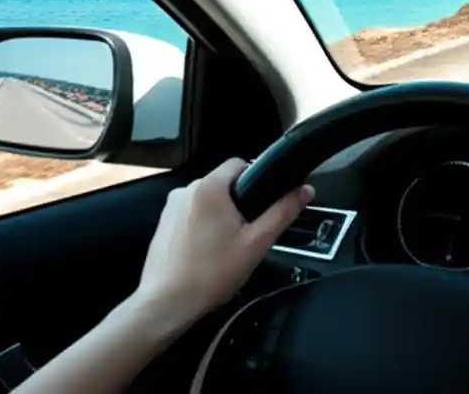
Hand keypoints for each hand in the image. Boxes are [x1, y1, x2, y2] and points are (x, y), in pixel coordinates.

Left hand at [132, 158, 313, 328]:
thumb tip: (306, 190)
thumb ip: (282, 212)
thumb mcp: (256, 243)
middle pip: (222, 183)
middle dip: (239, 202)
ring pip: (206, 201)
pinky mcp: (162, 225)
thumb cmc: (214, 271)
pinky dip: (203, 227)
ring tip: (229, 246)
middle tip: (250, 232)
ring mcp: (169, 207)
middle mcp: (185, 189)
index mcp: (208, 187)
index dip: (257, 178)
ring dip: (220, 215)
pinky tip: (208, 253)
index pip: (239, 163)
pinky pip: (190, 215)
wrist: (167, 303)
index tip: (265, 204)